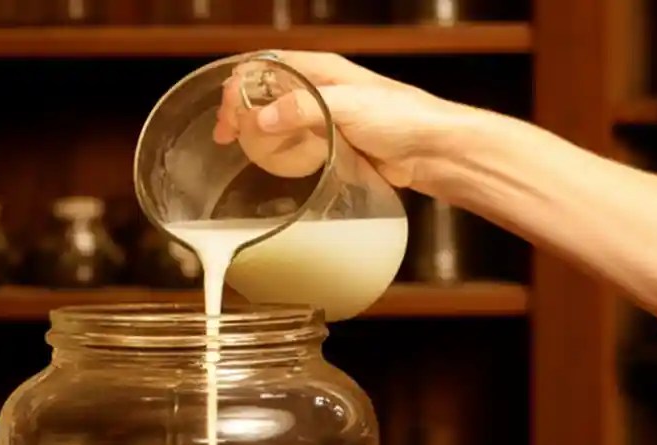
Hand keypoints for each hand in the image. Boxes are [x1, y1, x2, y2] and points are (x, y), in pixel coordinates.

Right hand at [213, 51, 457, 187]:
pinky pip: (297, 144)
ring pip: (279, 120)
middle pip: (267, 92)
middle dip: (240, 109)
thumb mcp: (347, 106)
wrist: (434, 151)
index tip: (224, 111)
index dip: (239, 83)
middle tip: (222, 134)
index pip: (266, 65)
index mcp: (321, 70)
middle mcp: (320, 90)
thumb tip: (259, 120)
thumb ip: (302, 110)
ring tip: (236, 150)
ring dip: (256, 133)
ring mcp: (326, 118)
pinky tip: (269, 165)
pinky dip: (278, 152)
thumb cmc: (402, 118)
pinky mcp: (335, 145)